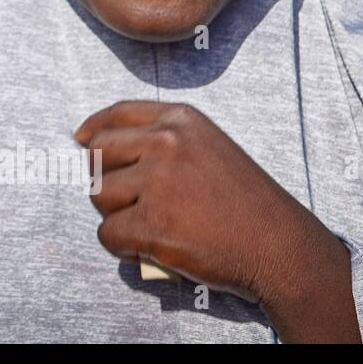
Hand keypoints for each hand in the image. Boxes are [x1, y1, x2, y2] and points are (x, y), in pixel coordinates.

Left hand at [75, 101, 359, 341]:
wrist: (281, 247)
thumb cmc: (245, 202)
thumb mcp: (209, 148)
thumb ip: (161, 140)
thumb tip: (92, 143)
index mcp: (181, 119)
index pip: (116, 115)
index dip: (93, 129)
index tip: (81, 140)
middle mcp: (166, 142)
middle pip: (97, 155)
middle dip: (104, 180)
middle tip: (129, 202)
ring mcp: (159, 182)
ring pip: (98, 196)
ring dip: (115, 215)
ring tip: (149, 225)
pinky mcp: (153, 223)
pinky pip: (107, 234)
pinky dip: (122, 247)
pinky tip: (150, 248)